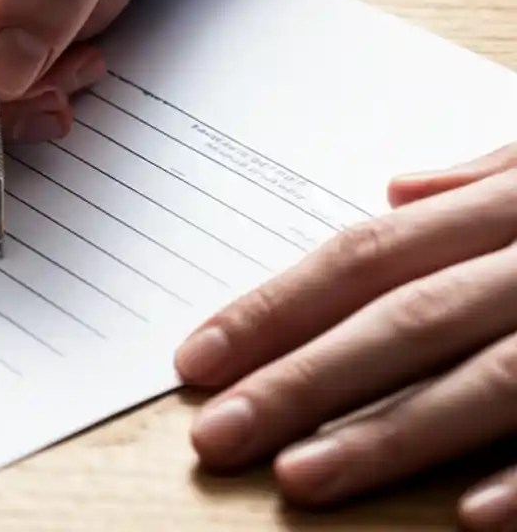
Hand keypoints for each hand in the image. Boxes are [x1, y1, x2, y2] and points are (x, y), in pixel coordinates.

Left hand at [175, 142, 516, 529]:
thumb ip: (487, 181)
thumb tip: (400, 189)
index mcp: (508, 211)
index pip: (367, 257)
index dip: (276, 307)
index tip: (195, 360)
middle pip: (404, 319)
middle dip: (302, 379)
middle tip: (214, 435)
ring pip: (487, 379)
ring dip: (388, 433)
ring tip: (298, 478)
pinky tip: (465, 518)